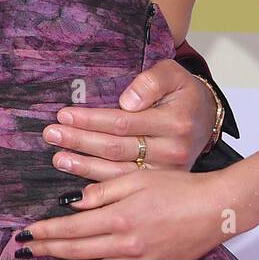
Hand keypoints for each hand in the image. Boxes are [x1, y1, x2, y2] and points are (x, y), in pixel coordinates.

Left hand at [17, 169, 232, 258]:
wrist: (214, 210)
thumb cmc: (179, 188)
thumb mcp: (137, 179)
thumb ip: (103, 191)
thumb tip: (73, 203)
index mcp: (120, 219)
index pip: (72, 230)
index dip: (46, 232)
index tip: (27, 232)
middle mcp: (126, 245)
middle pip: (77, 252)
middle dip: (48, 250)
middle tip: (25, 249)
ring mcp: (139, 259)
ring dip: (67, 257)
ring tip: (47, 251)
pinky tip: (83, 255)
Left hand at [41, 59, 218, 179]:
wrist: (206, 119)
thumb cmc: (183, 94)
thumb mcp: (173, 74)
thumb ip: (151, 82)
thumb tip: (126, 101)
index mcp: (174, 123)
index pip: (123, 122)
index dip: (91, 119)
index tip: (64, 114)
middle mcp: (171, 151)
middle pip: (116, 148)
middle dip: (80, 141)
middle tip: (52, 134)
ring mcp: (166, 172)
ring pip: (118, 171)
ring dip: (84, 166)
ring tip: (59, 158)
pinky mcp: (159, 184)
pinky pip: (125, 185)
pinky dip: (99, 184)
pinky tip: (78, 181)